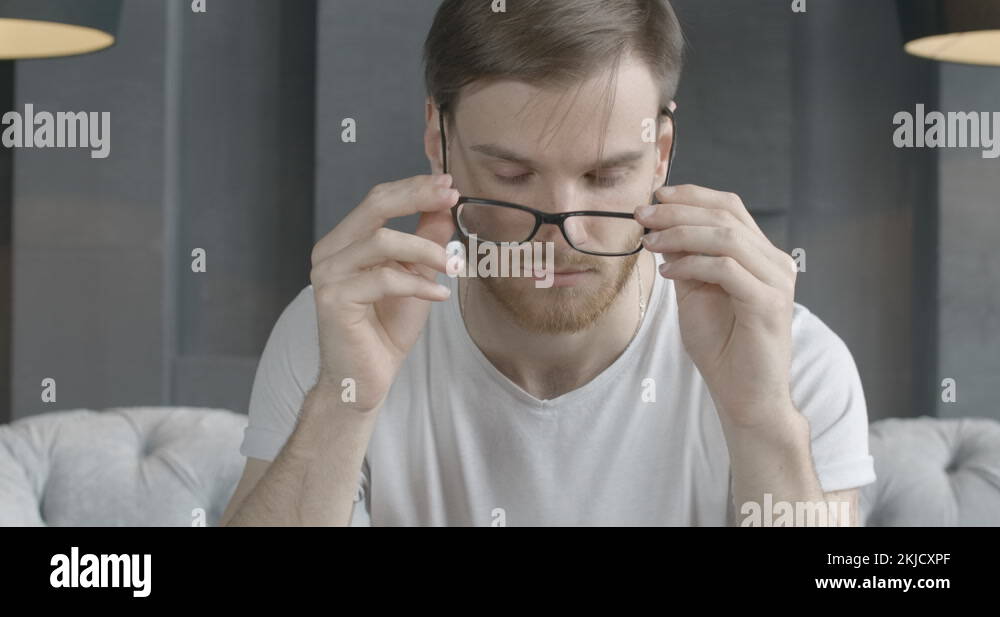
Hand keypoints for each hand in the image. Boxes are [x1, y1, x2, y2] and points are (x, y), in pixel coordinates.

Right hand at [310, 174, 457, 410]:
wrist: (365, 377)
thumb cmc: (386, 330)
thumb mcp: (415, 276)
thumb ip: (425, 241)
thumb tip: (444, 207)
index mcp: (346, 242)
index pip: (378, 200)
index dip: (414, 188)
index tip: (449, 185)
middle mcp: (330, 252)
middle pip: (375, 206)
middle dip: (417, 197)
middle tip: (452, 197)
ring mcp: (327, 274)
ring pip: (382, 241)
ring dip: (426, 250)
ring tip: (454, 267)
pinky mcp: (333, 299)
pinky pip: (384, 279)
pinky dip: (419, 284)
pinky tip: (440, 294)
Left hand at [636, 185, 798, 428]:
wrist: (744, 394)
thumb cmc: (722, 346)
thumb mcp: (695, 292)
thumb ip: (685, 258)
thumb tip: (659, 226)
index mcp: (760, 255)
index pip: (729, 207)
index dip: (692, 196)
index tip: (654, 197)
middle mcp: (775, 262)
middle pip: (726, 215)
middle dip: (678, 211)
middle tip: (643, 214)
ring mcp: (777, 281)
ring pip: (727, 237)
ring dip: (681, 233)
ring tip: (649, 242)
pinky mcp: (769, 303)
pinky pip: (726, 269)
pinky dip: (692, 264)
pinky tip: (668, 271)